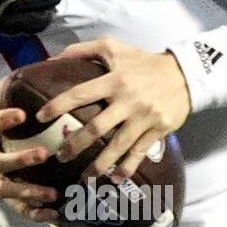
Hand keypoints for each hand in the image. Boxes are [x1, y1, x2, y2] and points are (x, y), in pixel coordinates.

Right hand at [0, 78, 60, 222]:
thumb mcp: (1, 107)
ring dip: (29, 191)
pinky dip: (36, 213)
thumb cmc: (1, 128)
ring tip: (52, 193)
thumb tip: (30, 69)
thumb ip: (9, 91)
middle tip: (43, 154)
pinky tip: (54, 212)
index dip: (2, 120)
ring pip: (7, 190)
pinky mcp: (7, 198)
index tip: (22, 114)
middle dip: (20, 160)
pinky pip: (19, 209)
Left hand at [38, 37, 190, 182]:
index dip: (58, 106)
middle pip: (96, 128)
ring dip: (99, 164)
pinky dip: (126, 167)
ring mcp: (144, 118)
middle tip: (59, 156)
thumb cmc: (143, 61)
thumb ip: (82, 50)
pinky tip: (114, 178)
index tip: (40, 117)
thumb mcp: (114, 47)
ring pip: (117, 146)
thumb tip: (52, 59)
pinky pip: (139, 152)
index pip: (80, 94)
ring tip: (83, 177)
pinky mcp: (159, 130)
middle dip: (75, 144)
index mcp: (114, 80)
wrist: (186, 74)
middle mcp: (128, 101)